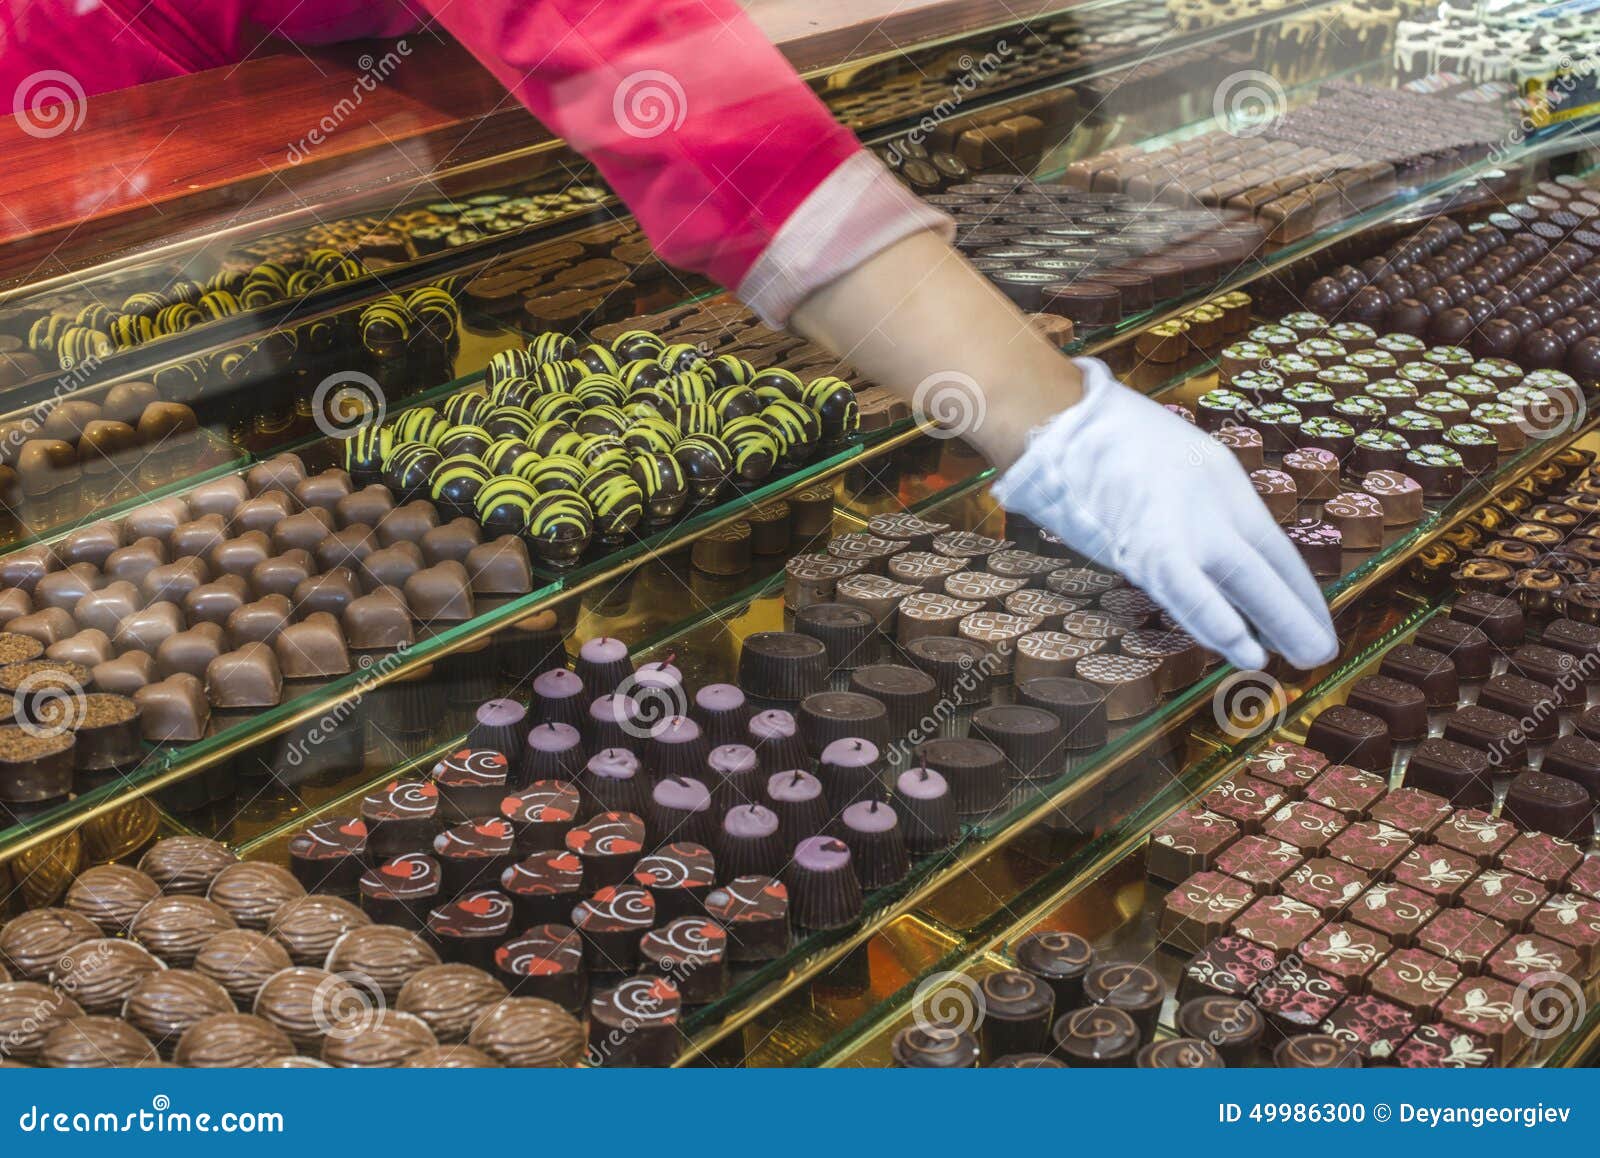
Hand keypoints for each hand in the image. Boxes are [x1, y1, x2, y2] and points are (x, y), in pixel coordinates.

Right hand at [991, 357, 1337, 671]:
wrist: (1056, 420)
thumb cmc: (1098, 438)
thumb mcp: (1164, 460)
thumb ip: (1183, 504)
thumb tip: (1195, 552)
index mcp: (1218, 477)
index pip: (1269, 542)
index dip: (1293, 587)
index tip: (1312, 620)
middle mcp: (1209, 500)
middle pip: (1262, 563)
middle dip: (1293, 612)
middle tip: (1320, 652)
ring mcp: (1180, 521)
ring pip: (1240, 579)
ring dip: (1272, 622)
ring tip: (1299, 658)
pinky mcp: (1144, 542)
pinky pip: (1186, 589)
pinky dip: (1214, 619)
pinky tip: (1241, 647)